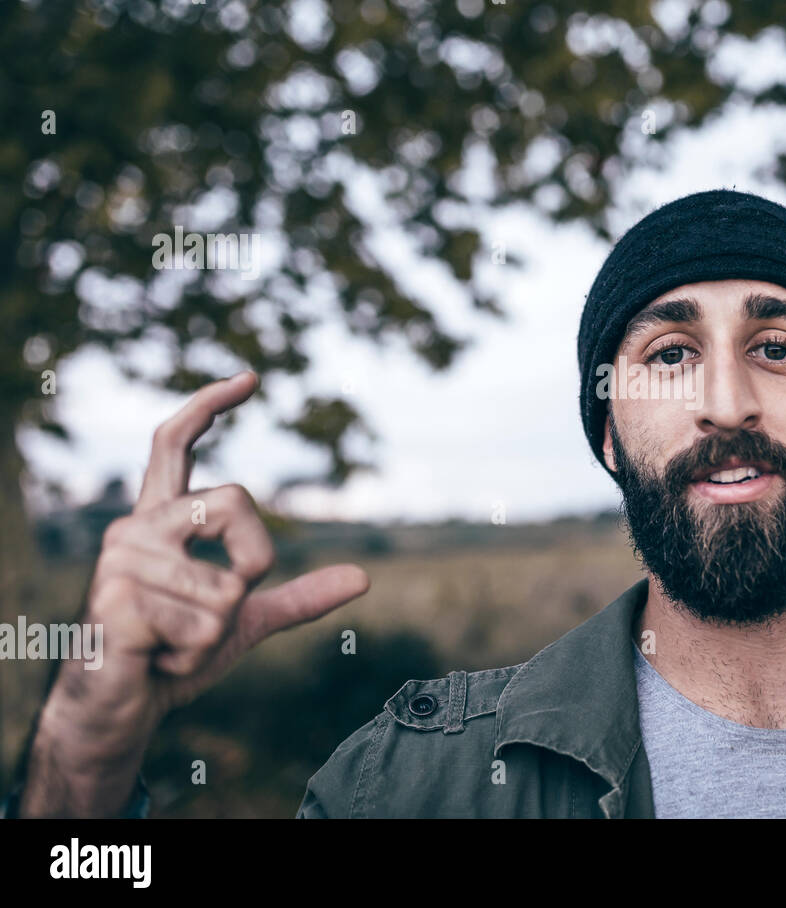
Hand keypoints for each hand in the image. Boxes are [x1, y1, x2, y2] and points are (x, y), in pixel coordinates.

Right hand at [20, 372, 369, 815]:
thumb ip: (298, 598)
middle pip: (235, 503)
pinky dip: (193, 657)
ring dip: (213, 634)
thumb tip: (364, 579)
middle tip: (209, 612)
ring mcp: (121, 561)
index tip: (250, 377)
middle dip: (250, 565)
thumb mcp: (244, 623)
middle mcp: (136, 528)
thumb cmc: (173, 659)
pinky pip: (203, 626)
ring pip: (226, 588)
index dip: (209, 405)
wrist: (119, 714)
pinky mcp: (115, 600)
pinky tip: (155, 660)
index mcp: (162, 522)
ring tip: (171, 646)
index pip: (174, 444)